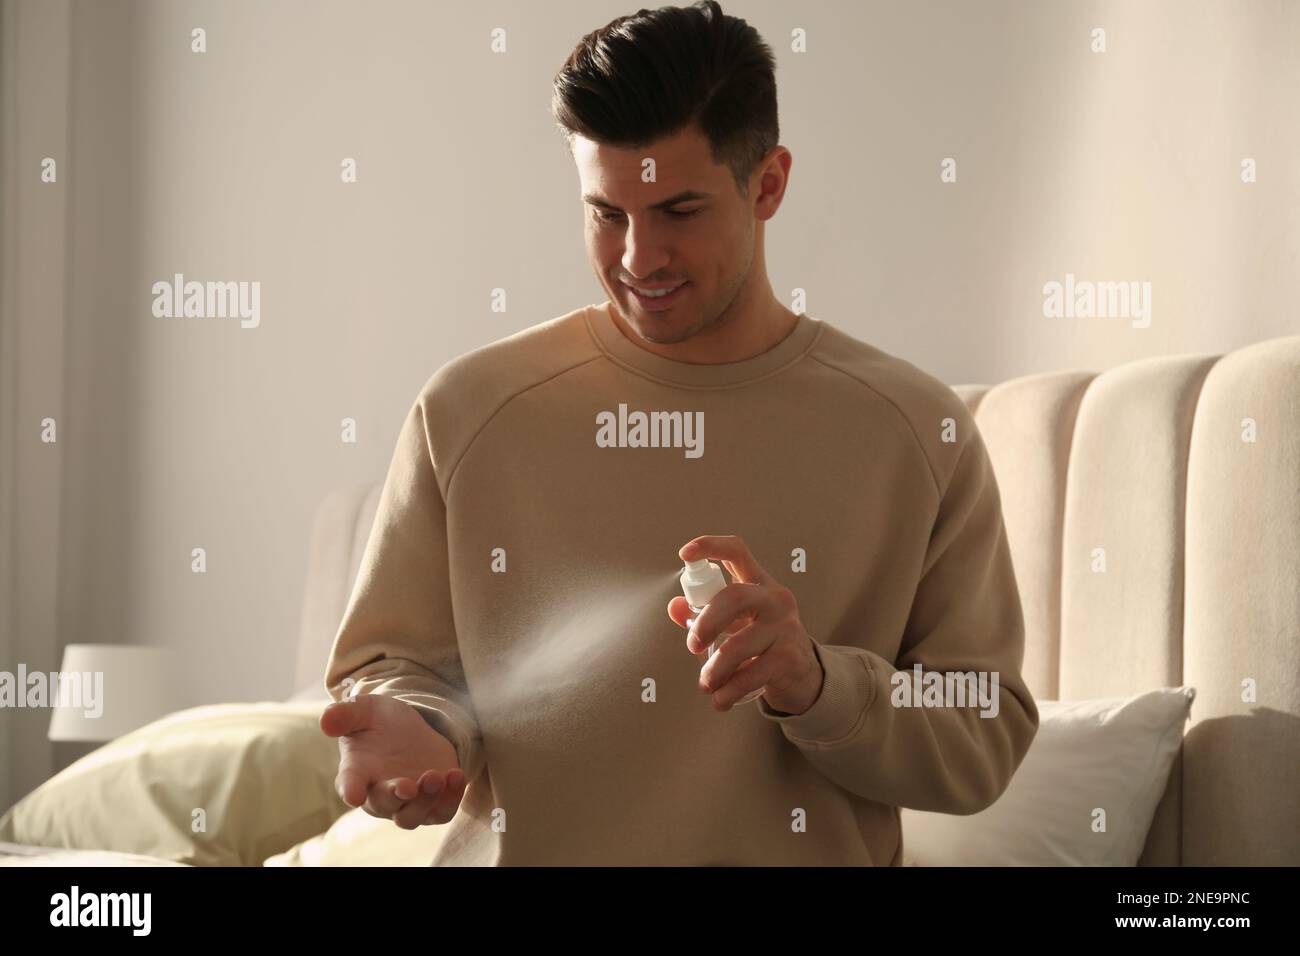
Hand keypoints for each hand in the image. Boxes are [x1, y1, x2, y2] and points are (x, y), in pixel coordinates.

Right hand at [319, 693, 467, 828]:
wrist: (410, 729)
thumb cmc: (378, 722)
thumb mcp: (364, 710)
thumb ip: (346, 714)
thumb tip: (326, 721)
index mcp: (356, 772)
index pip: (349, 785)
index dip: (351, 790)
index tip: (354, 795)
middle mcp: (378, 794)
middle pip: (384, 806)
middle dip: (397, 796)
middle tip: (410, 784)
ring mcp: (407, 802)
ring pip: (412, 817)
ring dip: (425, 801)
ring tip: (437, 776)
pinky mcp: (434, 802)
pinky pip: (441, 812)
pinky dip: (451, 799)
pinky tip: (456, 775)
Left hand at [667, 534, 824, 713]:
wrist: (802, 675)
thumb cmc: (762, 643)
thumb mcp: (735, 624)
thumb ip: (703, 614)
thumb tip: (674, 607)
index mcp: (758, 583)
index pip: (736, 551)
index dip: (709, 546)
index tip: (684, 554)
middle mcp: (775, 599)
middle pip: (734, 597)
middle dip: (705, 623)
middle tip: (693, 646)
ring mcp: (786, 627)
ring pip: (738, 646)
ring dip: (714, 671)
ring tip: (706, 684)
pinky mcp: (790, 657)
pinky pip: (751, 675)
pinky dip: (729, 691)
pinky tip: (721, 699)